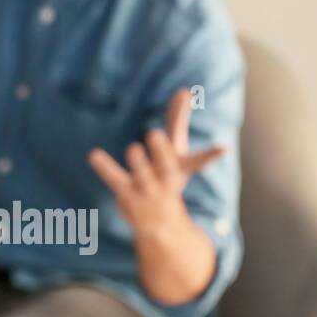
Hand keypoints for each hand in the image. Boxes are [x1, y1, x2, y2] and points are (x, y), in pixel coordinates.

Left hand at [87, 88, 226, 238]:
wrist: (160, 225)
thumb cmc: (168, 176)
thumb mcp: (176, 151)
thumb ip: (177, 121)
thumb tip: (185, 91)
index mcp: (181, 169)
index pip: (198, 161)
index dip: (211, 155)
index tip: (223, 150)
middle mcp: (167, 181)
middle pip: (166, 166)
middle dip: (161, 151)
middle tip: (154, 134)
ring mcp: (148, 191)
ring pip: (143, 176)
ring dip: (139, 163)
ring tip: (133, 147)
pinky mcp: (128, 195)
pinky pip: (115, 178)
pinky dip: (104, 167)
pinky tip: (93, 154)